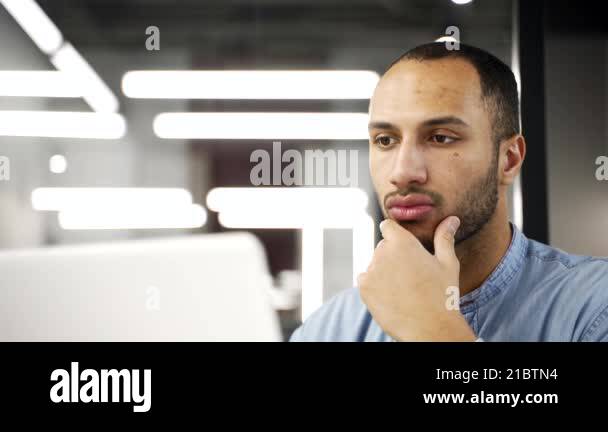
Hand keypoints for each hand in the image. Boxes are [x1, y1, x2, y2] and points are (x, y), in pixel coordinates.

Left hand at [357, 216, 475, 341]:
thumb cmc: (442, 295)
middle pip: (382, 247)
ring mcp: (371, 270)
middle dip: (392, 256)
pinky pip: (365, 281)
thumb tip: (452, 219)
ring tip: (403, 289)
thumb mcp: (447, 264)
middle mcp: (383, 252)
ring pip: (374, 265)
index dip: (393, 234)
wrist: (430, 328)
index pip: (387, 226)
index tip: (401, 246)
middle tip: (410, 275)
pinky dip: (374, 287)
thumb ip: (444, 238)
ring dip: (383, 272)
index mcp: (403, 242)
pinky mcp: (364, 288)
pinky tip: (392, 297)